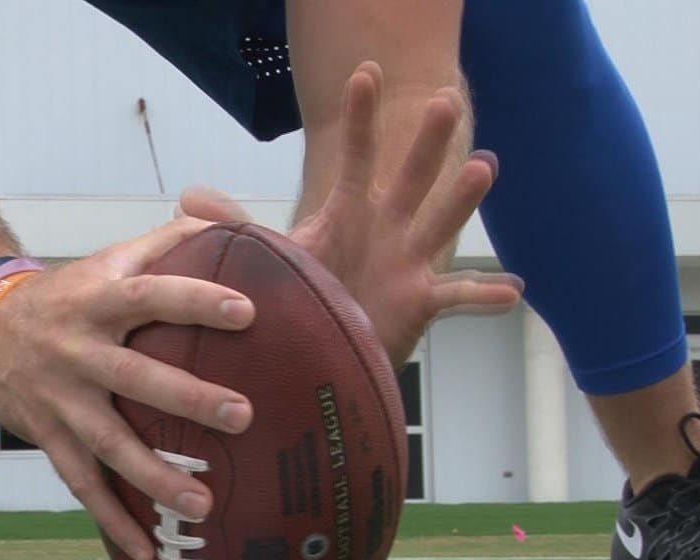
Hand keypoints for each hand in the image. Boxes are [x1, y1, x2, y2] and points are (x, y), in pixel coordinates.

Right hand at [0, 216, 255, 559]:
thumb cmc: (68, 294)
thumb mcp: (107, 260)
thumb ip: (164, 243)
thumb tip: (228, 223)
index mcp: (100, 301)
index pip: (151, 295)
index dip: (195, 300)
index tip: (246, 312)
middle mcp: (79, 350)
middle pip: (135, 377)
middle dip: (188, 399)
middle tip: (243, 416)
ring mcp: (61, 399)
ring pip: (109, 444)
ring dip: (155, 478)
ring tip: (204, 506)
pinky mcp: (48, 437)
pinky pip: (81, 485)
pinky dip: (111, 520)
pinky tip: (146, 551)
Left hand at [179, 62, 521, 366]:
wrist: (328, 346)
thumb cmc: (307, 292)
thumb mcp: (273, 258)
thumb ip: (236, 227)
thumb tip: (187, 199)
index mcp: (352, 211)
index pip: (357, 155)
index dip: (360, 115)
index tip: (366, 72)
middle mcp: (388, 227)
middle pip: (411, 177)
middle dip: (428, 141)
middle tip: (445, 100)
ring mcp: (410, 261)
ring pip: (440, 223)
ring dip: (461, 198)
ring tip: (483, 167)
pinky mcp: (422, 301)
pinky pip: (458, 297)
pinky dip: (485, 296)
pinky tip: (512, 291)